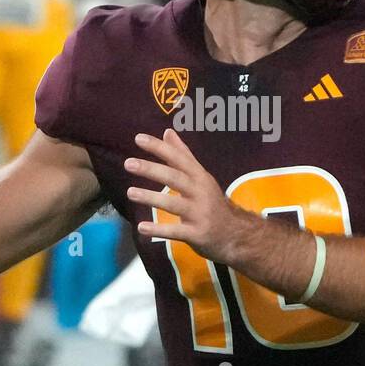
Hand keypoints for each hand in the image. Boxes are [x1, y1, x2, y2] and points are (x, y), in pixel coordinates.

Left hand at [125, 129, 251, 263]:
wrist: (236, 234)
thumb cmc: (212, 203)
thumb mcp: (201, 177)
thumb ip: (183, 155)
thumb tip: (167, 131)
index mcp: (200, 177)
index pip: (178, 158)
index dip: (159, 148)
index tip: (138, 139)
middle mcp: (201, 192)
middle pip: (175, 178)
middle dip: (152, 169)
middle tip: (128, 163)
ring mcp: (200, 214)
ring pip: (173, 204)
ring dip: (151, 197)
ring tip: (130, 192)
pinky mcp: (197, 234)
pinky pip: (176, 231)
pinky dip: (158, 230)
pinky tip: (141, 227)